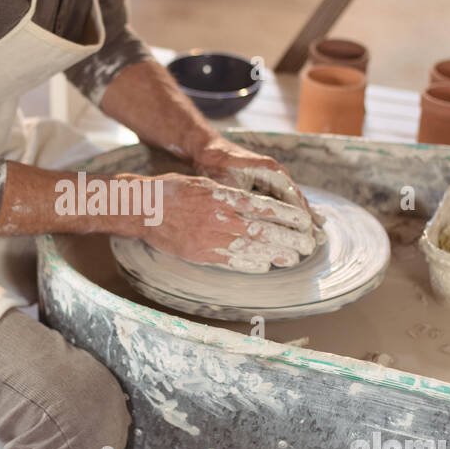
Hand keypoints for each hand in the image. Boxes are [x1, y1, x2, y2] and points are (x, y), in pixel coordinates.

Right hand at [143, 173, 318, 272]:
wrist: (141, 209)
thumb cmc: (172, 191)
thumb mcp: (204, 183)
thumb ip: (228, 193)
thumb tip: (254, 203)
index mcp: (222, 196)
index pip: (264, 207)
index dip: (287, 216)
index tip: (304, 222)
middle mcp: (219, 217)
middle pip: (262, 230)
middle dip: (289, 238)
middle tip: (308, 244)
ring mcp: (209, 237)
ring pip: (250, 248)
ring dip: (274, 254)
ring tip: (293, 258)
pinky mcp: (200, 253)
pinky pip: (230, 261)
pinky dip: (250, 263)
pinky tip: (265, 265)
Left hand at [192, 138, 324, 226]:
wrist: (208, 150)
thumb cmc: (217, 165)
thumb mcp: (231, 184)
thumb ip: (247, 200)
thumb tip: (260, 223)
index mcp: (272, 171)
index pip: (293, 198)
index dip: (301, 217)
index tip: (307, 235)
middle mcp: (278, 174)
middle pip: (298, 201)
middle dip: (309, 221)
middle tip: (318, 241)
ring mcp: (274, 179)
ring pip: (294, 202)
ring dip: (305, 219)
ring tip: (319, 237)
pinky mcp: (267, 184)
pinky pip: (284, 202)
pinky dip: (292, 215)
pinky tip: (301, 228)